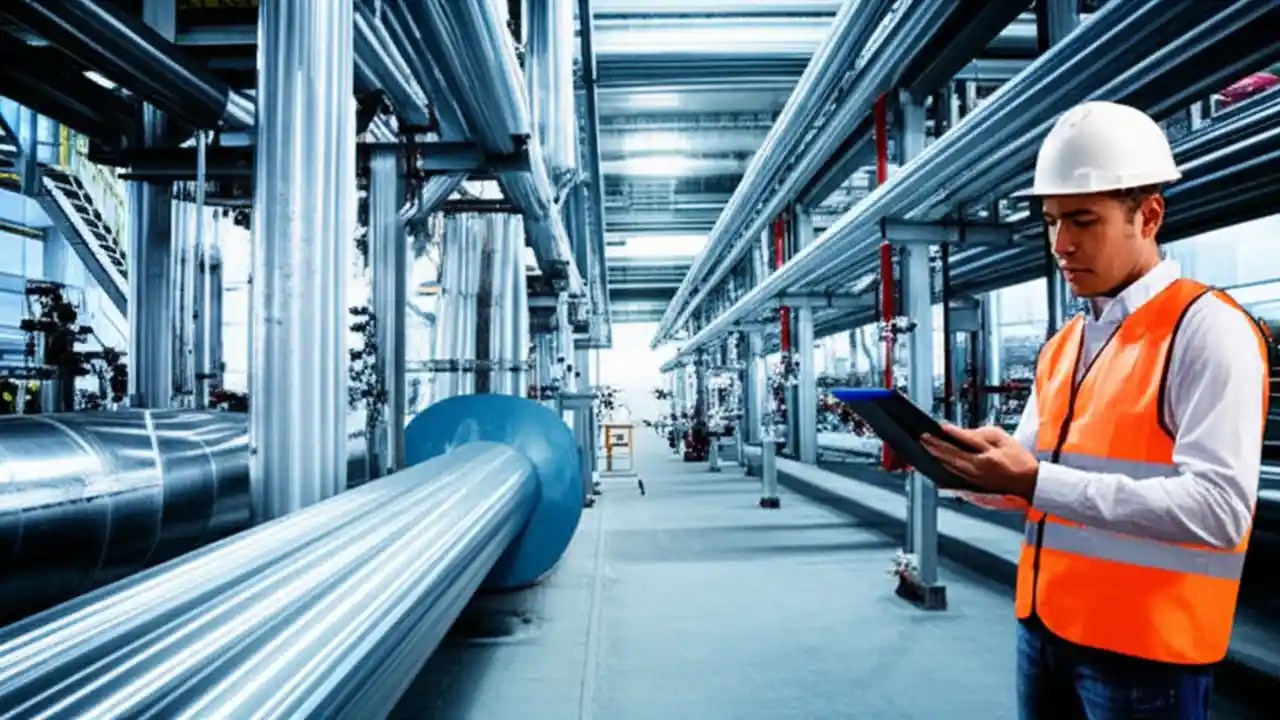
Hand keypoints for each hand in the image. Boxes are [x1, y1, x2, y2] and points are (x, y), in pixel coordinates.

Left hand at [920, 423, 1038, 500]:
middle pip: (954, 456)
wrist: (1029, 482)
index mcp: (990, 456)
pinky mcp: (975, 486)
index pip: (968, 441)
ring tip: (925, 448)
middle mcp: (980, 469)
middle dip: (937, 446)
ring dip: (937, 457)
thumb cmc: (1018, 458)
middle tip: (923, 437)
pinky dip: (944, 475)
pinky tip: (935, 472)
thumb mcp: (1004, 440)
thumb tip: (962, 434)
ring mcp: (976, 479)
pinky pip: (956, 479)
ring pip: (952, 468)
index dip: (954, 433)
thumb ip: (983, 435)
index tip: (941, 426)